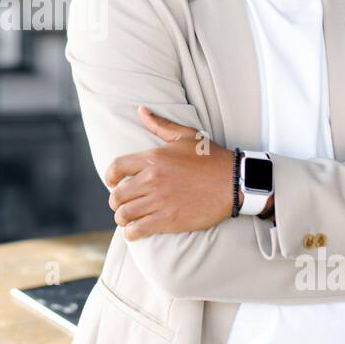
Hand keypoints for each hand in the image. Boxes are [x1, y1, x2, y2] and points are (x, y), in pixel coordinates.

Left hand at [105, 106, 234, 240]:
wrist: (234, 182)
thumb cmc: (211, 158)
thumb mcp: (186, 136)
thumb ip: (160, 124)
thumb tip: (141, 110)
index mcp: (153, 159)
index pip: (116, 168)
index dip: (110, 177)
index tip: (113, 183)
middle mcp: (152, 180)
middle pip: (117, 195)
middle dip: (116, 201)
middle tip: (123, 204)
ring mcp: (160, 201)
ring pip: (124, 214)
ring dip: (122, 218)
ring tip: (128, 218)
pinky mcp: (169, 220)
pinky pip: (137, 230)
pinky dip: (131, 233)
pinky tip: (135, 231)